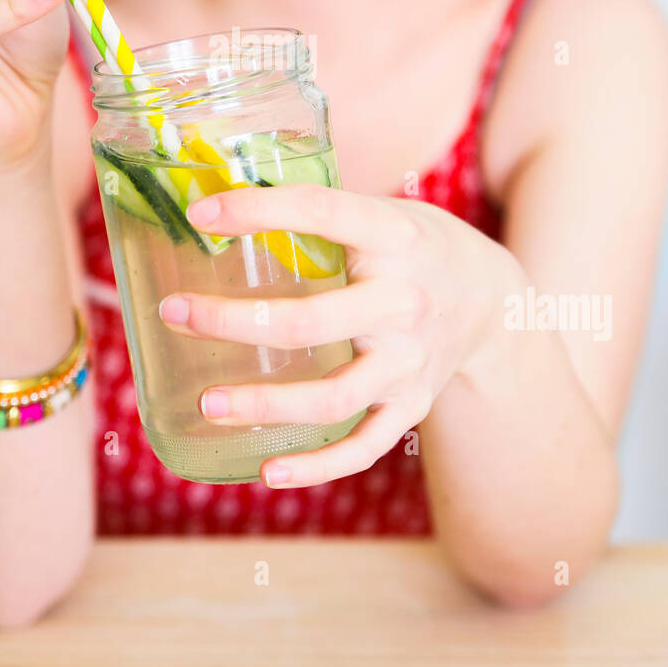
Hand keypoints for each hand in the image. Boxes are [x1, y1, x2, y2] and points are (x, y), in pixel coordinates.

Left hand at [158, 183, 523, 487]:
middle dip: (232, 321)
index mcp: (394, 236)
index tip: (200, 212)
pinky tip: (267, 469)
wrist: (492, 301)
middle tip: (175, 313)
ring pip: (333, 398)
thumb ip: (316, 212)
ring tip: (206, 403)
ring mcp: (411, 362)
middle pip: (311, 322)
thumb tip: (216, 197)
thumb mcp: (382, 211)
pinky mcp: (412, 406)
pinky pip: (363, 446)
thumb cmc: (412, 247)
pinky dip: (316, 467)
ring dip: (264, 405)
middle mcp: (405, 302)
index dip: (258, 210)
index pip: (322, 212)